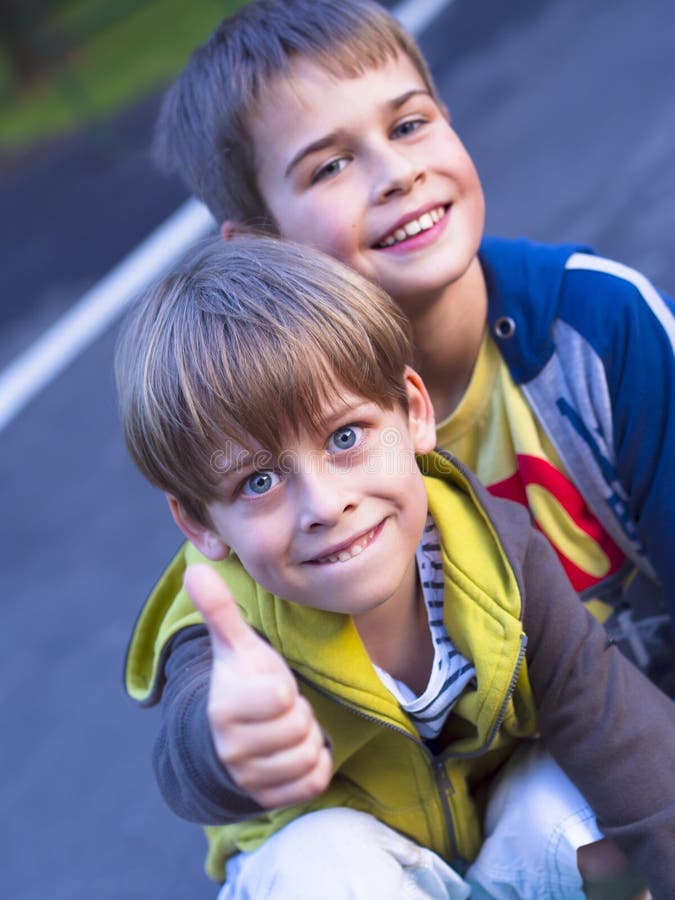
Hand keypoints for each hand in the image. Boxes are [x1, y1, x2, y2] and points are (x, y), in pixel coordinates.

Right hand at [183, 564, 332, 808]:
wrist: (225, 739)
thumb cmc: (240, 684)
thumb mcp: (234, 646)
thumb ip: (219, 609)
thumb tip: (196, 569)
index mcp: (225, 708)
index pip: (280, 696)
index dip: (284, 687)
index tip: (271, 687)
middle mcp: (231, 748)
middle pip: (298, 727)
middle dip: (299, 713)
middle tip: (282, 709)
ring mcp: (249, 778)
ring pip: (308, 755)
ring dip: (308, 739)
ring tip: (286, 729)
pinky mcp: (269, 799)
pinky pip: (313, 781)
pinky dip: (315, 766)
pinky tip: (295, 752)